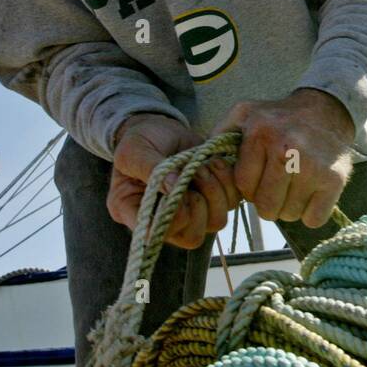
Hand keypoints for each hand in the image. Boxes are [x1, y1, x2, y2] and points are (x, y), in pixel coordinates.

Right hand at [107, 114, 238, 249]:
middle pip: (192, 237)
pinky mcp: (212, 199)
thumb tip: (173, 186)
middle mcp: (165, 221)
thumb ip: (150, 168)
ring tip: (203, 166)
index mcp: (136, 214)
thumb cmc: (139, 141)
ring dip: (214, 191)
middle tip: (194, 173)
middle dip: (198, 204)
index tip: (175, 189)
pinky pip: (231, 202)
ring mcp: (192, 213)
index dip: (172, 217)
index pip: (154, 236)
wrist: (161, 130)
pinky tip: (213, 162)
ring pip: (216, 222)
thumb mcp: (135, 151)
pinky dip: (227, 181)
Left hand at [216, 89, 354, 228]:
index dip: (250, 187)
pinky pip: (313, 219)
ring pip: (289, 215)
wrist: (327, 110)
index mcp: (261, 134)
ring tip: (295, 185)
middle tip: (278, 184)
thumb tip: (200, 162)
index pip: (244, 187)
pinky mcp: (335, 180)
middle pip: (266, 206)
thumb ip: (219, 134)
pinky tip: (311, 193)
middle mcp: (287, 150)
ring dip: (289, 207)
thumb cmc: (280, 117)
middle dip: (268, 201)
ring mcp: (313, 166)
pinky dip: (311, 213)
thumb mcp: (244, 113)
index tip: (260, 176)